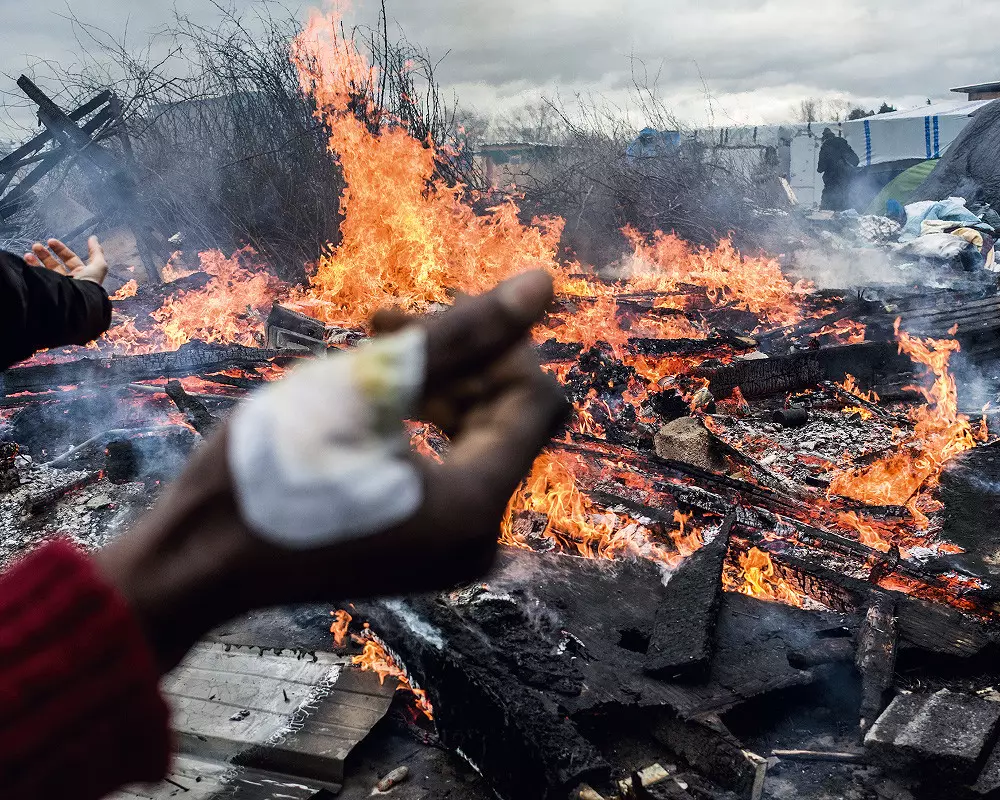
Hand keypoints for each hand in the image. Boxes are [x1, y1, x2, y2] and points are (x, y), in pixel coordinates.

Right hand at [24, 236, 107, 285]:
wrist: (77, 304)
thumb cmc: (89, 285)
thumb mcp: (98, 267)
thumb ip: (96, 252)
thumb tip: (93, 238)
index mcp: (82, 275)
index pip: (70, 259)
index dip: (61, 249)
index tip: (50, 241)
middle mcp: (70, 281)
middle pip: (56, 264)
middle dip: (46, 254)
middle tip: (36, 246)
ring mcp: (59, 287)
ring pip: (46, 271)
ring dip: (36, 260)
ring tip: (28, 254)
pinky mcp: (49, 292)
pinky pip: (39, 279)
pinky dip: (32, 269)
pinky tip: (26, 262)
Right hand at [94, 270, 566, 669]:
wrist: (197, 561)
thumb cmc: (272, 468)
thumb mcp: (369, 387)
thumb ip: (463, 333)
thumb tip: (545, 283)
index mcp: (476, 506)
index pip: (534, 400)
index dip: (493, 346)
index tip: (419, 320)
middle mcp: (477, 539)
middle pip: (506, 420)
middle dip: (459, 364)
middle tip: (383, 326)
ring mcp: (448, 551)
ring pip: (474, 441)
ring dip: (434, 389)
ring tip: (368, 351)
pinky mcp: (419, 549)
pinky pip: (445, 473)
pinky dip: (417, 429)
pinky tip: (370, 400)